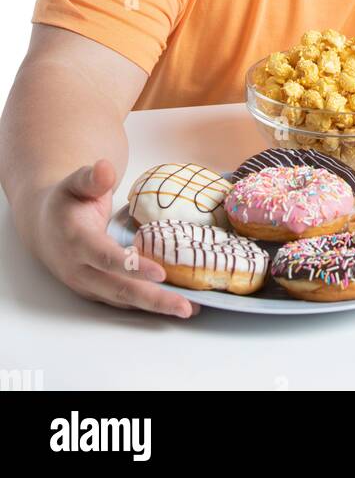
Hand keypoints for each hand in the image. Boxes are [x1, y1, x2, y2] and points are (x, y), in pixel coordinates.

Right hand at [30, 158, 198, 316]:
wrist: (44, 228)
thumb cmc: (66, 202)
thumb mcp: (75, 182)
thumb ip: (91, 177)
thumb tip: (105, 168)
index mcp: (77, 240)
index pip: (106, 258)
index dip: (132, 267)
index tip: (160, 273)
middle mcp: (81, 269)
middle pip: (119, 288)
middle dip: (153, 299)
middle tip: (186, 307)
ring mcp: (88, 284)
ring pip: (123, 299)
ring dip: (155, 306)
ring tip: (188, 310)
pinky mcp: (96, 291)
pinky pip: (123, 300)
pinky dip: (147, 305)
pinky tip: (173, 304)